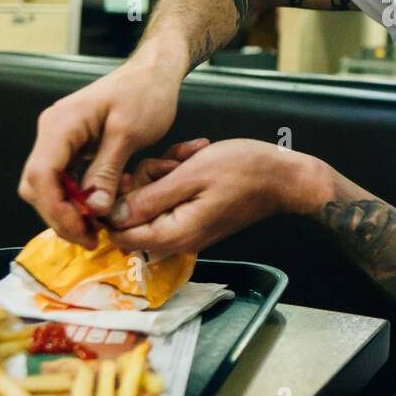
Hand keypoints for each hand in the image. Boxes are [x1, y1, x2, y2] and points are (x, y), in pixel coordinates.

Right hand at [18, 56, 184, 248]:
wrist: (154, 73)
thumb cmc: (146, 93)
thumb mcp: (129, 133)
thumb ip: (108, 171)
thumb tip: (94, 208)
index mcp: (61, 124)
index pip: (41, 175)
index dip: (56, 210)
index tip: (82, 231)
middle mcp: (53, 131)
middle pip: (38, 185)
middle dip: (60, 215)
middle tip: (91, 237)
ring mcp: (60, 138)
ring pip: (48, 185)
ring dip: (68, 210)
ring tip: (96, 228)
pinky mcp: (73, 145)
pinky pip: (64, 177)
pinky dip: (76, 197)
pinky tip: (98, 209)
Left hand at [102, 139, 323, 256]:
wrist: (283, 177)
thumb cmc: (243, 171)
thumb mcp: (190, 175)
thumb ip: (148, 198)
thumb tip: (111, 214)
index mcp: (173, 234)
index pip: (119, 235)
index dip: (114, 206)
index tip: (129, 177)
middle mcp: (178, 239)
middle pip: (134, 216)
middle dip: (144, 181)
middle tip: (168, 162)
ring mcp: (188, 228)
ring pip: (152, 201)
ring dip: (163, 173)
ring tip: (187, 157)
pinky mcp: (197, 217)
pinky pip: (172, 198)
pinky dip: (178, 176)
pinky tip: (193, 159)